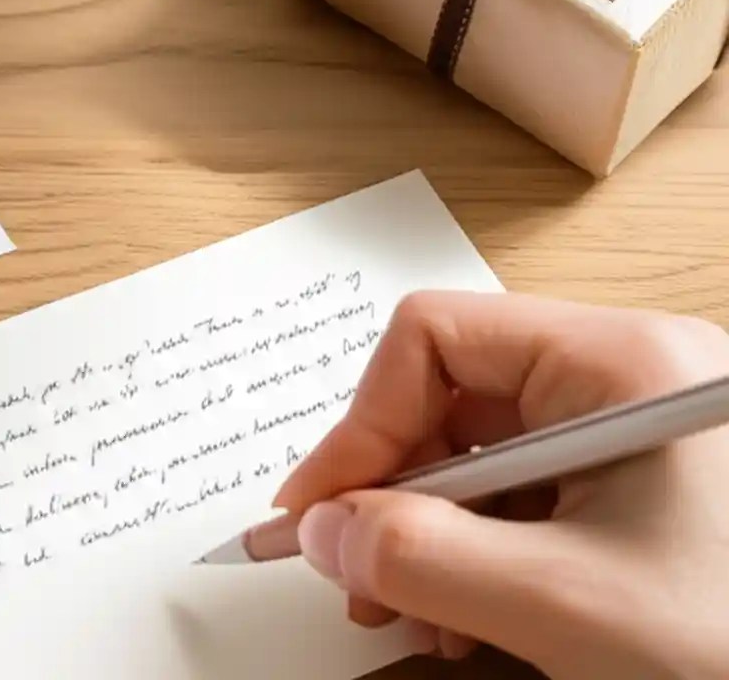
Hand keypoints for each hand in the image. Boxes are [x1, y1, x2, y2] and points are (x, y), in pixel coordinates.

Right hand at [250, 291, 728, 678]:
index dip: (361, 424)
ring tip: (413, 615)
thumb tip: (320, 532)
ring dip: (426, 535)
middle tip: (357, 576)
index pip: (435, 338)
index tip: (319, 514)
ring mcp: (631, 434)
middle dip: (391, 493)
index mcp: (620, 364)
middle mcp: (624, 379)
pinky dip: (475, 554)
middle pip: (450, 398)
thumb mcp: (563, 604)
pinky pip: (520, 498)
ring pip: (478, 456)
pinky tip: (467, 617)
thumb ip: (419, 560)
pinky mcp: (636, 487)